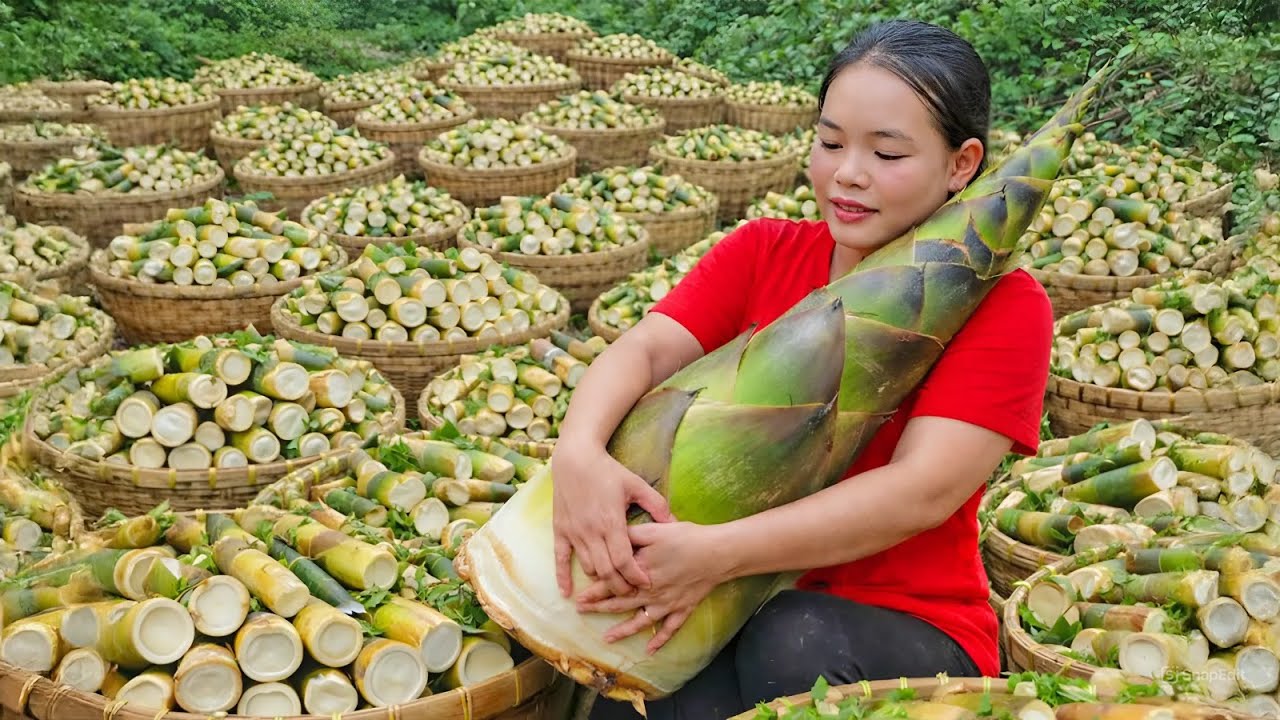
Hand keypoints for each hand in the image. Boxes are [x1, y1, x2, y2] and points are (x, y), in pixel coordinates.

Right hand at [551, 442, 673, 599]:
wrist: (575, 458)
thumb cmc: (608, 471)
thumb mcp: (636, 484)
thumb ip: (657, 504)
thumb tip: (674, 522)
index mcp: (612, 522)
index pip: (624, 560)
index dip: (635, 576)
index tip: (646, 583)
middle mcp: (591, 531)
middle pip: (607, 570)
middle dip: (621, 585)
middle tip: (633, 592)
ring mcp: (574, 532)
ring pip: (588, 567)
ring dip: (601, 580)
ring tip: (613, 585)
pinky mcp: (560, 530)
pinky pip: (560, 559)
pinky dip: (563, 577)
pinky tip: (567, 592)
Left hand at [575, 521, 728, 652]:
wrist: (718, 553)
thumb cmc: (687, 538)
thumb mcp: (655, 530)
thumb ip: (632, 535)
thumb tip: (612, 537)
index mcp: (641, 571)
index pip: (612, 583)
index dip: (594, 591)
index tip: (578, 597)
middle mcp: (651, 591)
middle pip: (621, 602)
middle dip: (600, 608)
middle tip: (583, 613)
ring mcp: (667, 603)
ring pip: (641, 621)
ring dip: (623, 631)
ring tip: (607, 639)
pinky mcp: (683, 608)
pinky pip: (670, 629)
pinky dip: (660, 640)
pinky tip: (650, 651)